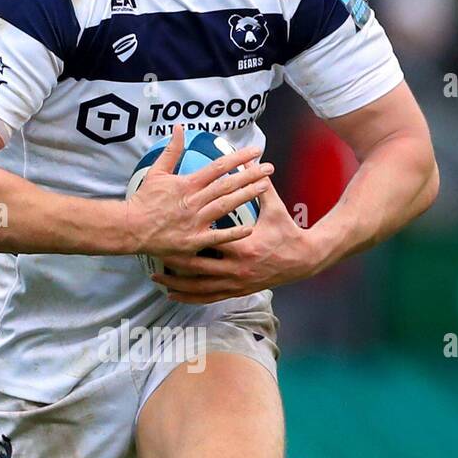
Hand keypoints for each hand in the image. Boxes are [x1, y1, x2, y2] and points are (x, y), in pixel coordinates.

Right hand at [124, 124, 273, 257]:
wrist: (131, 227)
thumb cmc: (144, 200)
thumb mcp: (156, 172)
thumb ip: (172, 150)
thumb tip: (180, 128)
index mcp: (188, 184)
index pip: (218, 167)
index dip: (239, 158)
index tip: (256, 152)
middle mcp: (194, 201)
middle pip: (227, 185)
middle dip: (250, 175)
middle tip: (269, 168)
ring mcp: (195, 221)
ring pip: (226, 206)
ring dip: (246, 195)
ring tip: (264, 187)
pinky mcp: (194, 240)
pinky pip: (217, 236)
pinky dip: (233, 232)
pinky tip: (250, 228)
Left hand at [150, 179, 316, 302]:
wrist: (304, 260)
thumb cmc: (288, 231)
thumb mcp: (275, 207)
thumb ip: (259, 185)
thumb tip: (249, 160)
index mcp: (243, 247)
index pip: (209, 241)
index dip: (186, 237)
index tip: (168, 231)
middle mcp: (236, 269)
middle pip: (197, 268)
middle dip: (173, 264)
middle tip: (153, 257)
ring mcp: (236, 283)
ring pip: (199, 287)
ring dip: (176, 284)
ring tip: (157, 279)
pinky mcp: (238, 291)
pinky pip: (209, 297)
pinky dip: (190, 297)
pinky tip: (175, 295)